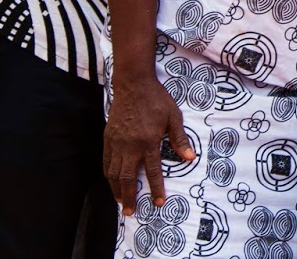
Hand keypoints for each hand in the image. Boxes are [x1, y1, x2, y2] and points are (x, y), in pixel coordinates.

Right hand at [104, 74, 194, 214]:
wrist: (133, 85)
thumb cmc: (157, 100)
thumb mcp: (174, 117)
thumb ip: (180, 139)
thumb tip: (190, 157)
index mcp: (148, 141)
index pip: (153, 171)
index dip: (156, 189)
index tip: (158, 202)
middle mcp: (130, 146)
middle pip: (128, 178)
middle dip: (129, 197)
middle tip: (130, 212)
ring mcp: (116, 143)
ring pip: (114, 173)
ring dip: (116, 189)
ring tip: (120, 202)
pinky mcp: (108, 138)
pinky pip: (106, 161)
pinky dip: (108, 175)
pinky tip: (112, 182)